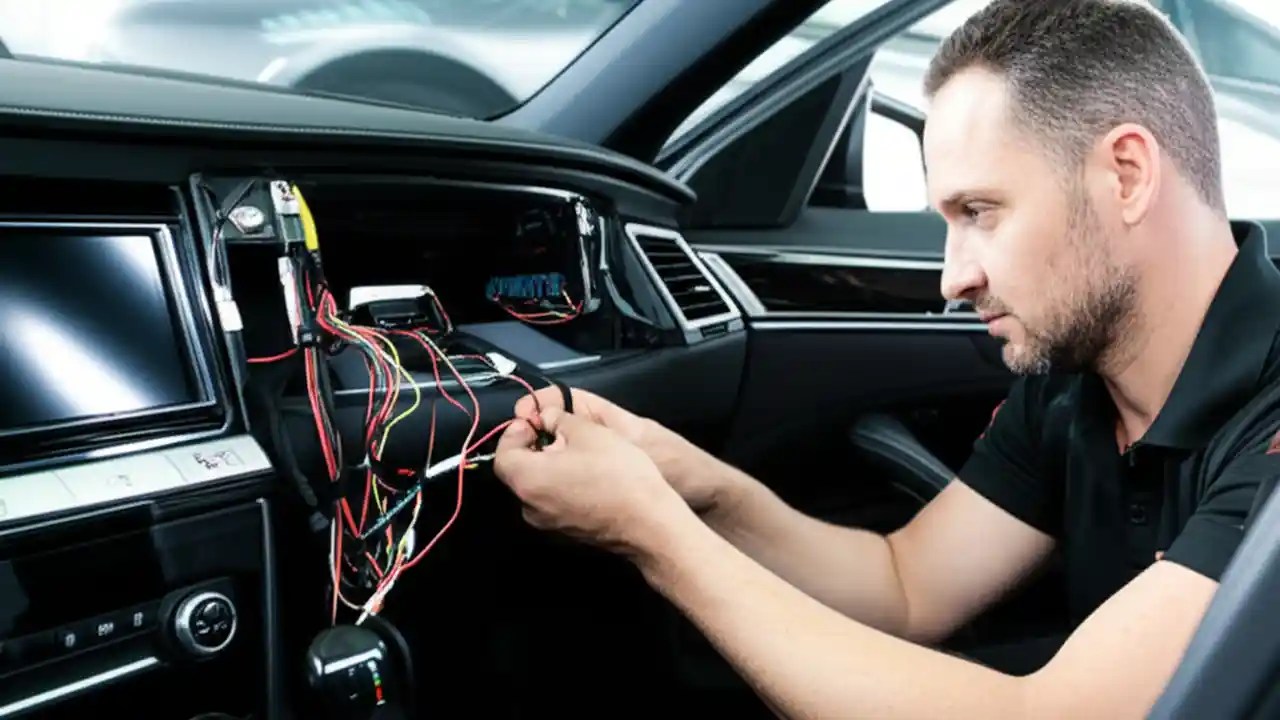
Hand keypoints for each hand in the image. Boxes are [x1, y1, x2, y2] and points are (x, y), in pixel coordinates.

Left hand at [513, 387, 723, 513]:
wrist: (650, 524)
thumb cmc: (617, 473)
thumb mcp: (588, 432)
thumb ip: (558, 419)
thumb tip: (544, 418)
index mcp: (527, 481)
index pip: (503, 453)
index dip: (516, 431)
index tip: (535, 420)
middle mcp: (530, 508)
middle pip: (519, 472)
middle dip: (534, 448)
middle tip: (557, 432)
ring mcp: (549, 525)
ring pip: (538, 488)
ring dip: (549, 467)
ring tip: (577, 453)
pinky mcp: (567, 535)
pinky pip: (555, 503)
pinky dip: (562, 486)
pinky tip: (589, 476)